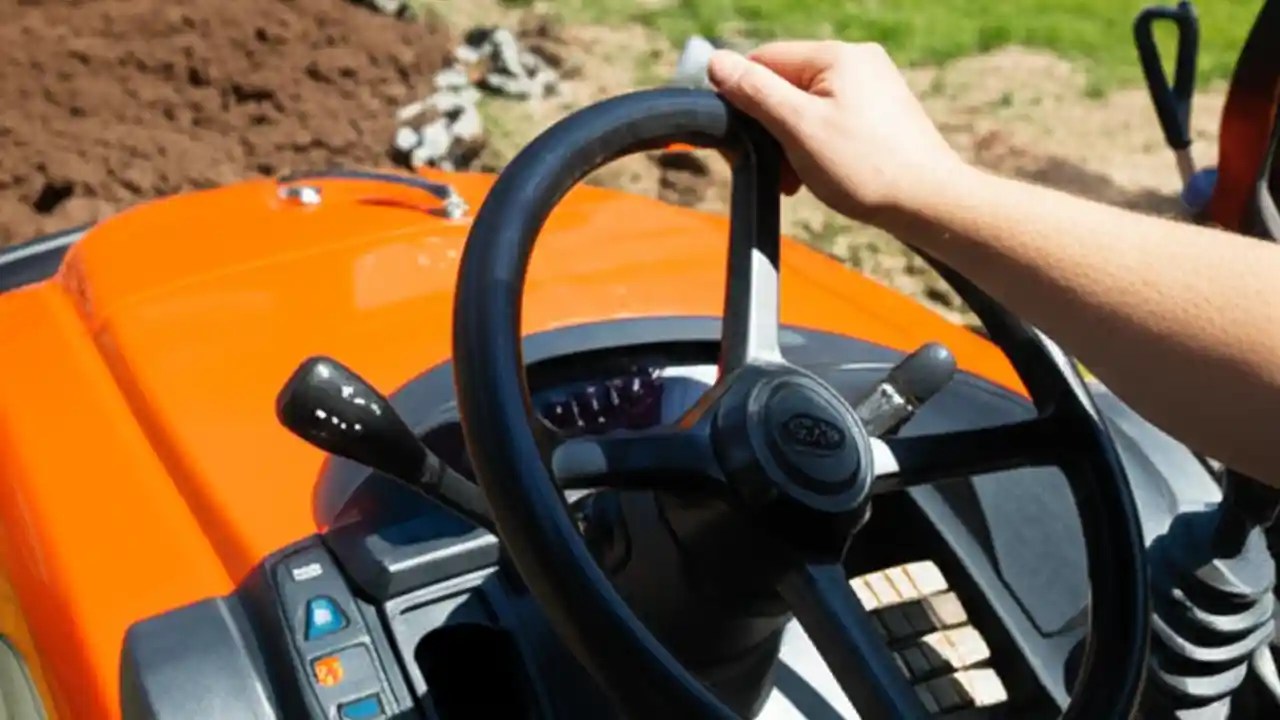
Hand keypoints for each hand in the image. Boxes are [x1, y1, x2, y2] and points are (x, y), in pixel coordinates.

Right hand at [707, 41, 968, 224]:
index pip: (765, 59)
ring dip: (792, 143)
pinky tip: (820, 176)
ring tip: (798, 180)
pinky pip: (833, 120)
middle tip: (775, 170)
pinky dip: (817, 147)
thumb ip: (755, 91)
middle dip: (771, 128)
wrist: (930, 202)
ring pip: (808, 107)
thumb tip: (715, 61)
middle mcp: (858, 61)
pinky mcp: (883, 112)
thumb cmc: (865, 166)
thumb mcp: (798, 127)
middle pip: (786, 84)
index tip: (741, 139)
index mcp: (836, 56)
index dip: (743, 97)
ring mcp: (874, 86)